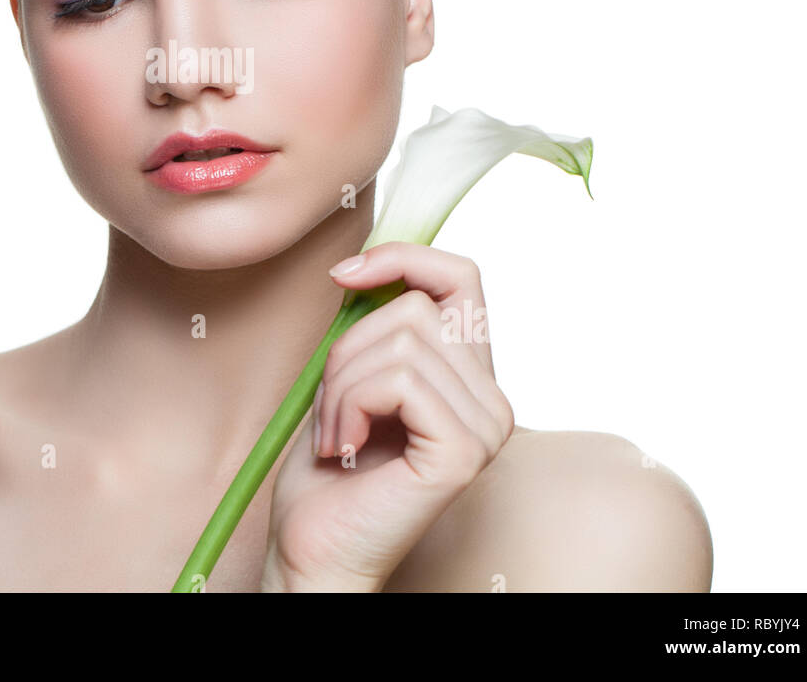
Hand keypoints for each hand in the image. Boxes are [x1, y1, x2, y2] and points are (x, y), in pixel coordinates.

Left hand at [260, 241, 513, 591]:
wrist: (314, 548)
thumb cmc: (328, 469)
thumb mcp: (349, 372)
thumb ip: (374, 322)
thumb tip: (366, 262)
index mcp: (470, 375)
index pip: (461, 277)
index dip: (403, 258)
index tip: (344, 275)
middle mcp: (492, 398)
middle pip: (415, 307)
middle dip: (348, 347)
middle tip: (334, 407)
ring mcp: (486, 425)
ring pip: (399, 340)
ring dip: (341, 383)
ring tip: (337, 433)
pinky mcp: (464, 449)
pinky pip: (398, 380)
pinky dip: (350, 405)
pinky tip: (345, 447)